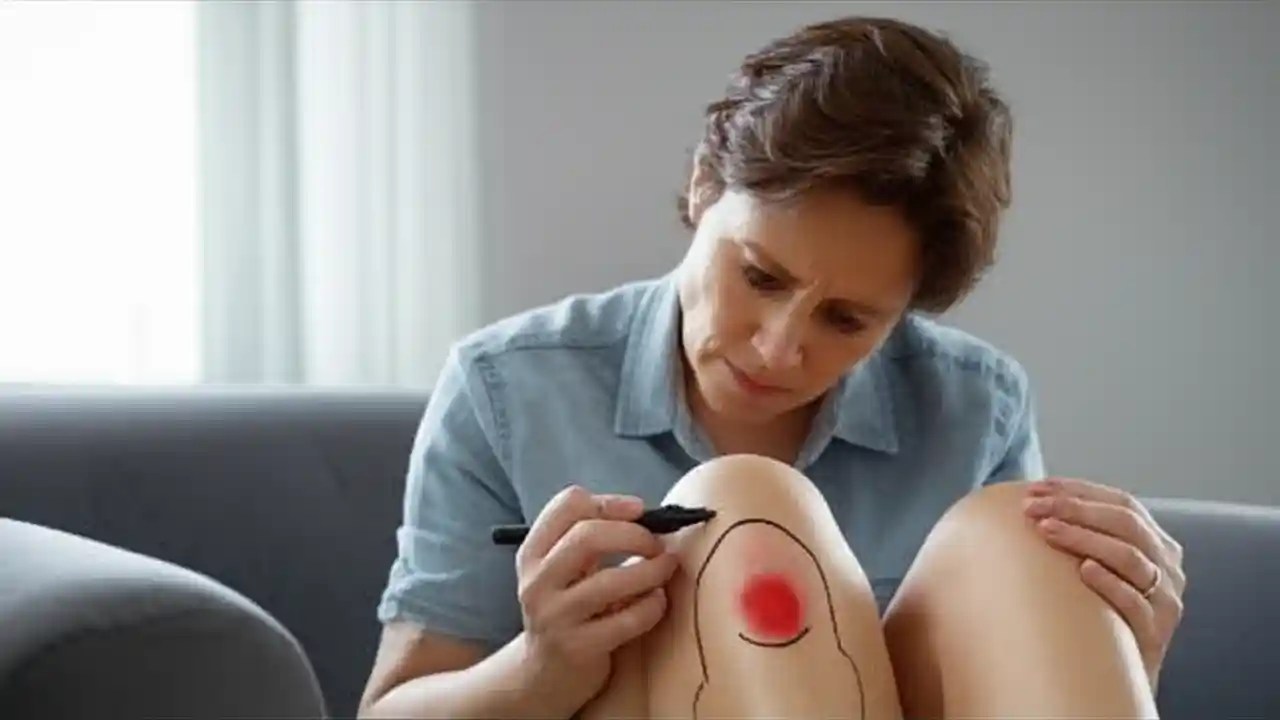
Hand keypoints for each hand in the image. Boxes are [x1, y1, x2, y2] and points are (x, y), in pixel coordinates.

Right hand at [514, 485, 679, 716]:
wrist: (542, 674)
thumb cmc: (565, 610)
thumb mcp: (562, 570)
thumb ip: (590, 541)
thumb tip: (648, 517)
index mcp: (533, 553)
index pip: (567, 506)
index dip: (610, 502)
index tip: (639, 510)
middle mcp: (537, 582)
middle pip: (588, 536)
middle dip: (634, 535)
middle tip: (657, 545)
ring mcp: (554, 617)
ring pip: (610, 580)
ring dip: (650, 570)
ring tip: (666, 568)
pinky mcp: (577, 648)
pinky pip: (626, 620)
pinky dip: (651, 605)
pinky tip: (659, 600)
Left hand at [1023, 477, 1185, 691]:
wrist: (1121, 675)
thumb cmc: (1101, 614)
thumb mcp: (1101, 568)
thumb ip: (1086, 537)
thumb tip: (1031, 502)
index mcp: (1157, 544)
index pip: (1123, 503)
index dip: (1080, 491)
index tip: (1037, 487)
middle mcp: (1168, 568)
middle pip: (1126, 524)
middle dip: (1076, 509)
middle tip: (1033, 508)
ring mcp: (1166, 601)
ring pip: (1130, 557)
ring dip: (1084, 538)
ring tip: (1046, 530)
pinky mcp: (1157, 633)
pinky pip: (1135, 602)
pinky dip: (1109, 582)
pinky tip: (1083, 571)